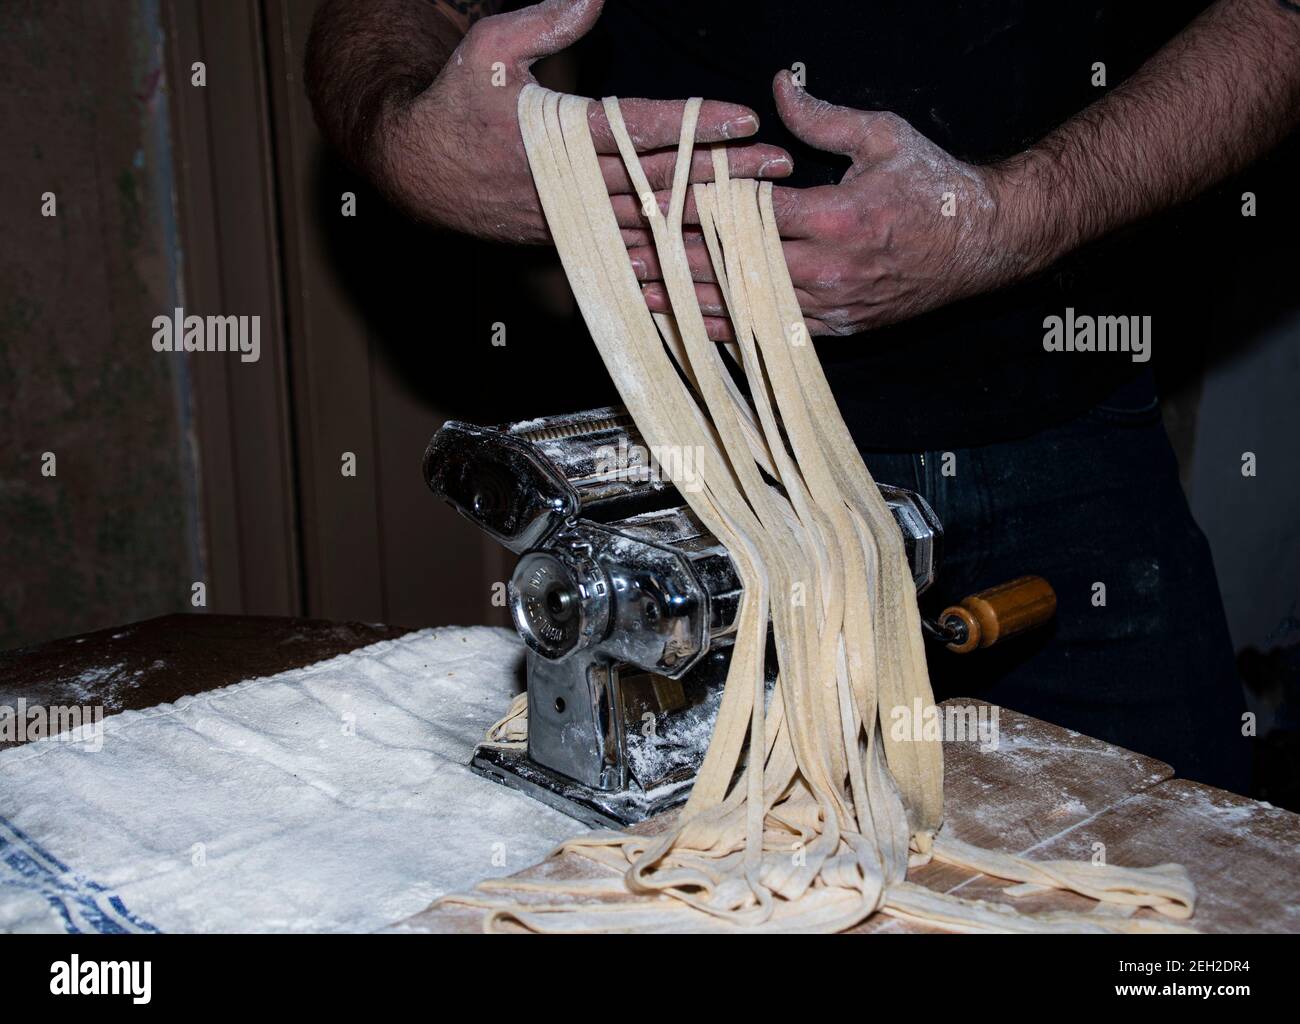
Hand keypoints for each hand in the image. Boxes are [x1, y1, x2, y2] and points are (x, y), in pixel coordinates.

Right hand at [380, 0, 791, 243]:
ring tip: (760, 213)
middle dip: (723, 174)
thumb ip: (547, 21)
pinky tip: (708, 265)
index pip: (642, 129)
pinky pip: (629, 255)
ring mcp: (574, 221)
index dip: (695, 124)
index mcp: (559, 136)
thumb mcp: (491, 48)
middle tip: (780, 170)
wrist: (417, 174)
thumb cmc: (455, 104)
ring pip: (653, 224)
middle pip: (662, 180)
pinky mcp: (571, 243)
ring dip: (708, 217)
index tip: (745, 119)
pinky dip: (669, 261)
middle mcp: (573, 186)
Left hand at [635, 71, 1040, 338]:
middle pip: (732, 266)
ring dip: (689, 302)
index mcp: (836, 218)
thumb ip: (824, 117)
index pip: (746, 213)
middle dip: (673, 261)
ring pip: (745, 307)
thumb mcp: (883, 136)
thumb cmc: (937, 186)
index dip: (694, 208)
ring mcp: (831, 306)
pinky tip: (691, 328)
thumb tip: (779, 86)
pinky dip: (728, 330)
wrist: (989, 243)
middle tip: (621, 257)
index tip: (648, 204)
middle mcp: (828, 270)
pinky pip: (770, 332)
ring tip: (640, 297)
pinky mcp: (836, 329)